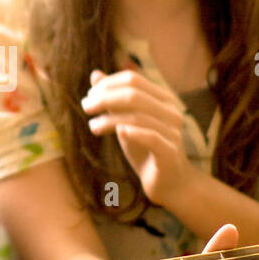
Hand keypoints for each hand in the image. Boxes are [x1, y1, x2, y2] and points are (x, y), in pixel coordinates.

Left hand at [82, 68, 195, 207]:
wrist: (170, 184)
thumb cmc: (146, 150)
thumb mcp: (126, 122)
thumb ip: (113, 99)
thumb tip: (95, 75)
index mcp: (163, 99)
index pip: (133, 80)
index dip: (108, 84)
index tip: (89, 96)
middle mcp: (171, 112)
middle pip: (134, 94)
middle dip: (105, 98)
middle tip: (86, 107)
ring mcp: (173, 132)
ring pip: (137, 117)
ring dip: (109, 120)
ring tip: (92, 126)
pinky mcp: (170, 152)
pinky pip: (151, 138)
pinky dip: (133, 133)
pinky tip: (117, 134)